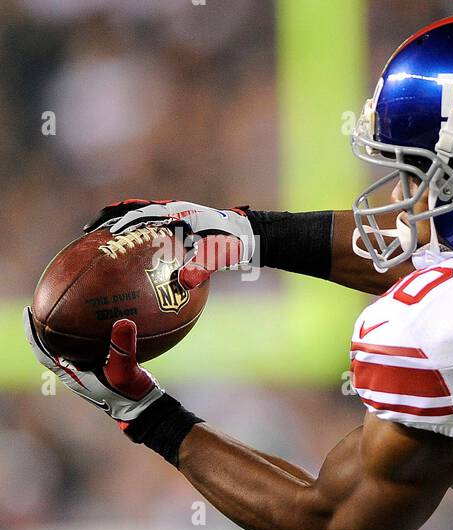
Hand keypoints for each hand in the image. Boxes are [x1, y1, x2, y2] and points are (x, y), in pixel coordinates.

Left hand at [24, 308, 163, 425]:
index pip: (43, 351)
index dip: (33, 332)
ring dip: (65, 331)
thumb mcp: (126, 371)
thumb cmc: (129, 394)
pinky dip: (87, 334)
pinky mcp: (100, 368)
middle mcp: (75, 371)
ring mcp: (87, 371)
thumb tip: (124, 321)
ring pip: (69, 347)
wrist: (142, 408)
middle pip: (52, 347)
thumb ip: (123, 348)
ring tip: (67, 309)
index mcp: (71, 374)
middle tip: (44, 305)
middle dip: (46, 327)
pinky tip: (97, 321)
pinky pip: (87, 348)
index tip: (29, 312)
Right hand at [84, 199, 254, 290]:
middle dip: (111, 218)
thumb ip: (203, 267)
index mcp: (179, 213)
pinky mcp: (177, 226)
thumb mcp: (220, 256)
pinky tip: (126, 253)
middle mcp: (173, 211)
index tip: (106, 233)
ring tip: (101, 238)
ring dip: (120, 223)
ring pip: (140, 215)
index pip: (143, 213)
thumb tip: (186, 283)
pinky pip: (150, 227)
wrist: (248, 236)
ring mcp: (174, 217)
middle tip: (89, 231)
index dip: (123, 222)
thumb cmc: (234, 244)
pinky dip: (135, 234)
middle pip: (134, 209)